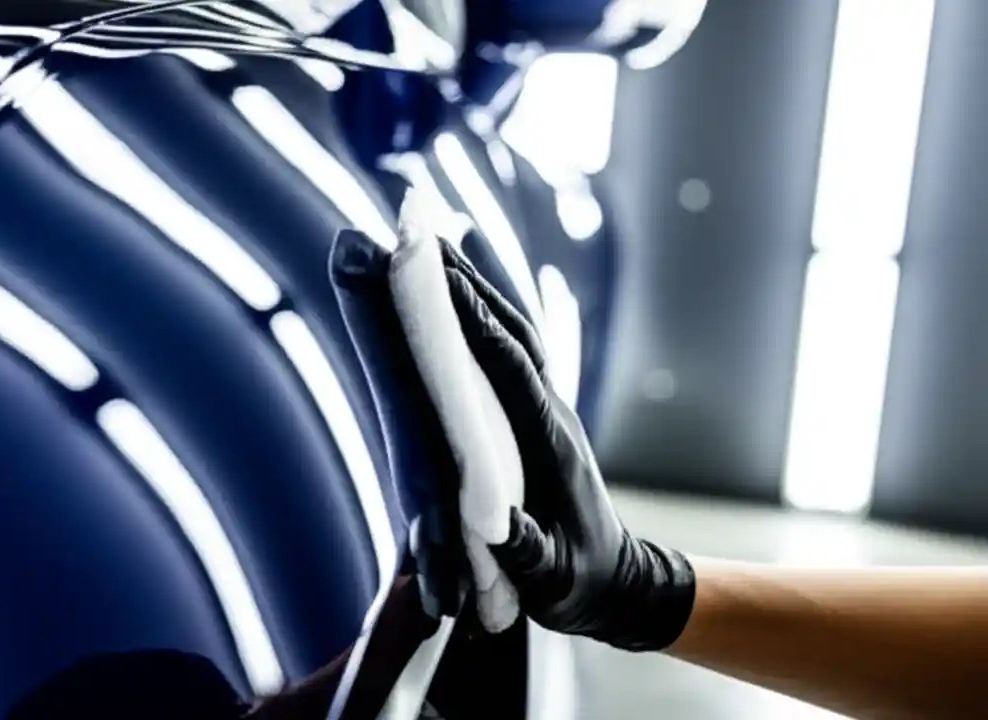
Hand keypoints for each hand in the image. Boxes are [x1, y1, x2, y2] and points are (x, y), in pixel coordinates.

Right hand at [443, 239, 695, 651]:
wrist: (620, 582)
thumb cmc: (580, 583)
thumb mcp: (553, 579)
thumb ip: (529, 554)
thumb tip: (501, 534)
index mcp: (550, 443)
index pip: (511, 370)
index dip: (477, 324)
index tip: (441, 280)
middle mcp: (548, 413)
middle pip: (510, 332)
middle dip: (469, 283)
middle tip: (421, 234)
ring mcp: (544, 409)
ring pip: (511, 333)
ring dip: (475, 288)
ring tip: (431, 243)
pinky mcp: (534, 414)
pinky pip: (508, 351)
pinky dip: (481, 314)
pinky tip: (457, 290)